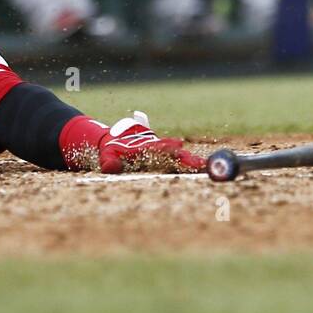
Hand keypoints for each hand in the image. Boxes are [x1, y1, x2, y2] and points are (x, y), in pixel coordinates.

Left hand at [63, 111, 203, 173]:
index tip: (179, 146)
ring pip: (180, 158)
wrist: (116, 141)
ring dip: (192, 163)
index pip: (159, 148)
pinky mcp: (164, 159)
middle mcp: (158, 148)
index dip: (168, 147)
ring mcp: (163, 154)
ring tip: (206, 169)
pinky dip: (190, 166)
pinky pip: (178, 163)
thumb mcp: (107, 155)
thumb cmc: (112, 150)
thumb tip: (110, 168)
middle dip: (188, 159)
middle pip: (176, 154)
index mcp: (145, 147)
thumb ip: (109, 162)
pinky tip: (202, 171)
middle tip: (202, 165)